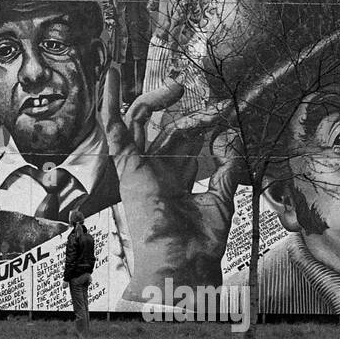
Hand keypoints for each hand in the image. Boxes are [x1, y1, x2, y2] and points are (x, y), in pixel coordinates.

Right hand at [100, 64, 241, 296]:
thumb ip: (225, 168)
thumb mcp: (220, 197)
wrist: (185, 261)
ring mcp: (139, 167)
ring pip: (142, 122)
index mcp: (174, 178)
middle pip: (170, 128)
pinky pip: (115, 130)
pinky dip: (109, 103)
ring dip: (156, 99)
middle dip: (193, 113)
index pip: (187, 140)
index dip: (207, 124)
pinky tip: (109, 77)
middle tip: (216, 103)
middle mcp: (155, 170)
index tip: (228, 113)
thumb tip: (230, 138)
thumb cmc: (199, 242)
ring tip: (178, 85)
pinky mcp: (127, 167)